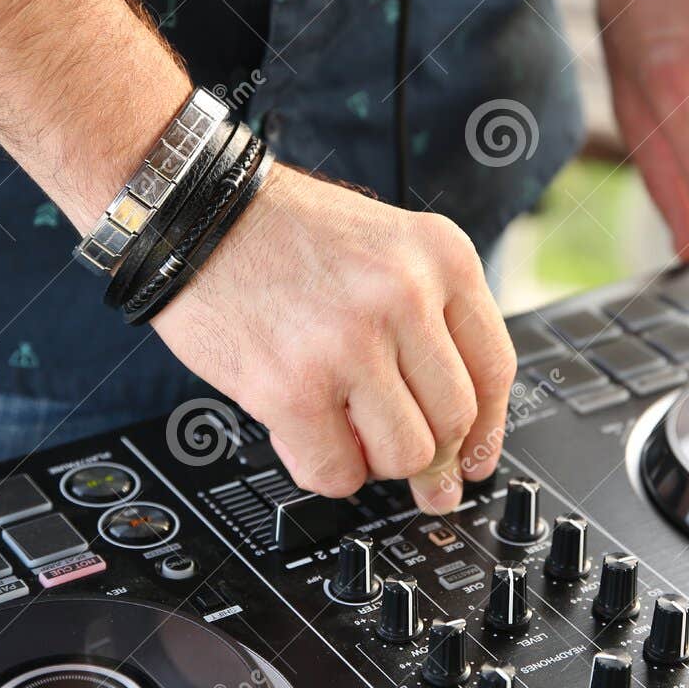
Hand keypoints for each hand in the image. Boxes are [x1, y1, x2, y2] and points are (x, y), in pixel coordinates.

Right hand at [152, 165, 516, 512]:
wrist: (194, 212)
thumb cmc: (281, 232)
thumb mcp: (386, 244)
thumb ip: (427, 320)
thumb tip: (457, 428)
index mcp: (440, 257)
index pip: (494, 368)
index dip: (487, 430)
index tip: (475, 459)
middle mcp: (404, 296)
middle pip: (454, 420)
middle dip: (433, 458)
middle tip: (417, 474)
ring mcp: (350, 343)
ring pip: (405, 455)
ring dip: (375, 461)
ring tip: (345, 431)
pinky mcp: (293, 387)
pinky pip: (336, 471)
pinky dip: (325, 470)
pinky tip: (306, 436)